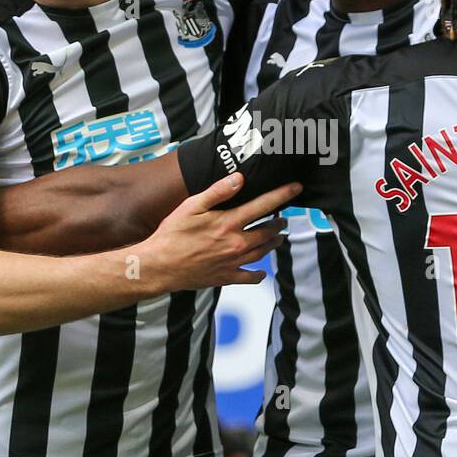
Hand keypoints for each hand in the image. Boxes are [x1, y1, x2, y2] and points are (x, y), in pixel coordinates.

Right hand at [136, 174, 300, 292]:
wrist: (160, 266)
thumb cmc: (172, 234)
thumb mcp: (191, 206)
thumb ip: (217, 192)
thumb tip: (240, 178)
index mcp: (229, 223)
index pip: (264, 205)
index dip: (283, 195)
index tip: (296, 188)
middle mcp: (236, 244)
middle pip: (268, 231)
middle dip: (279, 222)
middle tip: (283, 218)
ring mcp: (233, 262)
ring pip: (263, 251)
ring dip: (274, 242)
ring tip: (278, 237)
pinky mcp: (226, 277)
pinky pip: (249, 277)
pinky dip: (258, 274)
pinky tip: (261, 272)